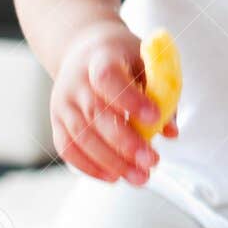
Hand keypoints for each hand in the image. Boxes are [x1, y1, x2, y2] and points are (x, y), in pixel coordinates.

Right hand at [49, 23, 175, 185]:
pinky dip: (89, 166)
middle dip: (125, 142)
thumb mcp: (148, 63)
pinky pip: (68, 148)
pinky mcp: (57, 121)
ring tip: (139, 177)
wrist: (85, 51)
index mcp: (101, 58)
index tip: (154, 117)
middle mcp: (76, 81)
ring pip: (82, 136)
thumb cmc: (123, 59)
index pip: (108, 78)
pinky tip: (113, 177)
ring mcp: (63, 102)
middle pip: (96, 113)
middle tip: (152, 161)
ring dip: (111, 161)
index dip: (130, 99)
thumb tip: (170, 131)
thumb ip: (162, 94)